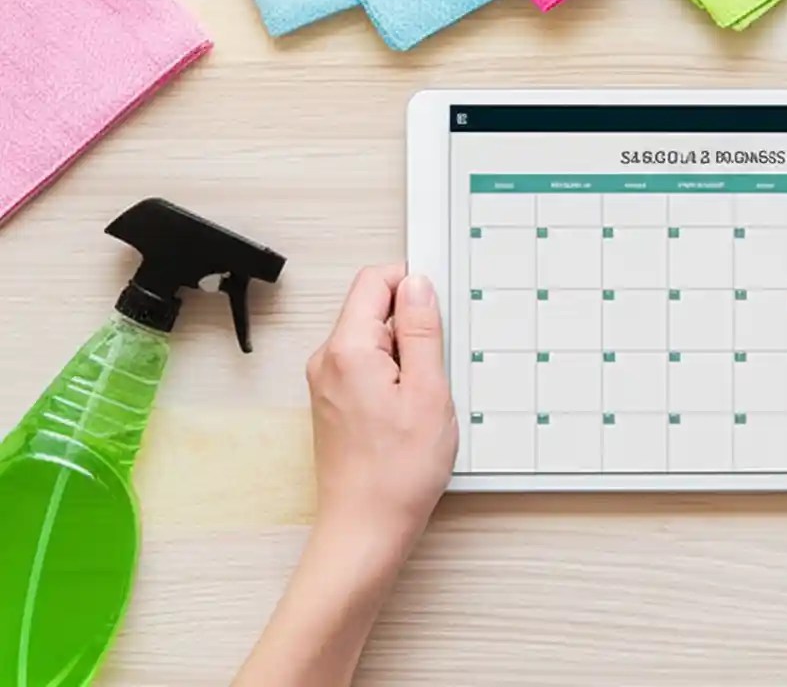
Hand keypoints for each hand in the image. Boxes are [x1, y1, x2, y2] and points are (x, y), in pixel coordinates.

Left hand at [306, 265, 457, 551]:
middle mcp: (327, 360)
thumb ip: (422, 330)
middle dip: (411, 326)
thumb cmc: (397, 473)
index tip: (438, 308)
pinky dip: (393, 378)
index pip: (374, 281)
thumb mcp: (429, 391)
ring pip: (372, 340)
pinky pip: (366, 367)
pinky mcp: (333, 402)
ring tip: (423, 398)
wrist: (366, 527)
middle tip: (436, 369)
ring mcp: (326, 382)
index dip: (411, 285)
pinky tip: (410, 411)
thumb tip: (419, 286)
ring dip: (405, 356)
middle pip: (372, 309)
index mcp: (347, 349)